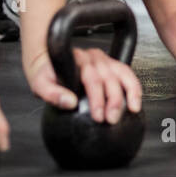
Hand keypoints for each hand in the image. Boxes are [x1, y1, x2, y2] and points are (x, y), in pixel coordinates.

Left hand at [27, 48, 141, 124]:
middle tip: (110, 120)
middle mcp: (92, 57)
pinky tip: (135, 102)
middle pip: (107, 78)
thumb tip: (70, 102)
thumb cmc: (46, 75)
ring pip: (121, 74)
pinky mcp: (112, 64)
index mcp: (75, 59)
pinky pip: (127, 74)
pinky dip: (134, 88)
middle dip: (112, 101)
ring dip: (128, 94)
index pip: (90, 78)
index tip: (98, 116)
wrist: (50, 62)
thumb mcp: (40, 85)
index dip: (97, 98)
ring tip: (130, 111)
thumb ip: (52, 94)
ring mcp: (104, 59)